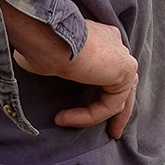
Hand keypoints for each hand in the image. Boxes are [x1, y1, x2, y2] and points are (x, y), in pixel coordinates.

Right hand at [13, 18, 138, 138]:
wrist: (46, 33)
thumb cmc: (39, 42)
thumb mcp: (47, 57)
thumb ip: (59, 68)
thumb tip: (46, 74)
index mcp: (100, 38)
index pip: (109, 70)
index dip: (102, 92)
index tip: (84, 109)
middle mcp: (115, 45)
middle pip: (124, 84)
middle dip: (118, 111)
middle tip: (111, 132)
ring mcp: (122, 57)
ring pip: (118, 97)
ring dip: (97, 117)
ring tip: (70, 124)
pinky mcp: (125, 71)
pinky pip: (111, 104)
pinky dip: (89, 115)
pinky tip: (65, 118)